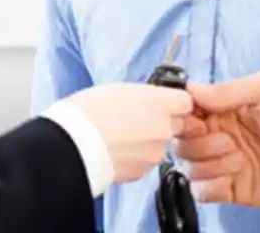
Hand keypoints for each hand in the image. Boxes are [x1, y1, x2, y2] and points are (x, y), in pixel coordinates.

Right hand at [65, 83, 193, 181]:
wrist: (73, 146)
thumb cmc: (88, 112)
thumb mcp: (119, 88)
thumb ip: (144, 96)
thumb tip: (150, 101)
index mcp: (160, 103)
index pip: (186, 101)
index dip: (175, 101)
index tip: (166, 102)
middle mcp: (165, 129)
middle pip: (178, 124)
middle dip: (164, 121)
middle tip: (139, 118)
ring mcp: (155, 153)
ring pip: (160, 144)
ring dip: (147, 140)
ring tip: (120, 135)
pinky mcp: (143, 172)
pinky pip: (146, 160)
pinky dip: (136, 156)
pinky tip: (116, 150)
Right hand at [174, 70, 259, 205]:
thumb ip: (227, 89)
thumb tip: (190, 90)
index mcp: (221, 110)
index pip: (185, 112)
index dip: (184, 118)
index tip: (198, 121)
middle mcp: (216, 136)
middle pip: (182, 142)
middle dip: (201, 143)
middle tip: (229, 141)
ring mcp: (221, 164)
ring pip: (190, 167)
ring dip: (211, 164)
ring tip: (240, 160)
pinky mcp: (228, 189)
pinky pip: (200, 191)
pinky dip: (211, 187)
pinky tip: (232, 180)